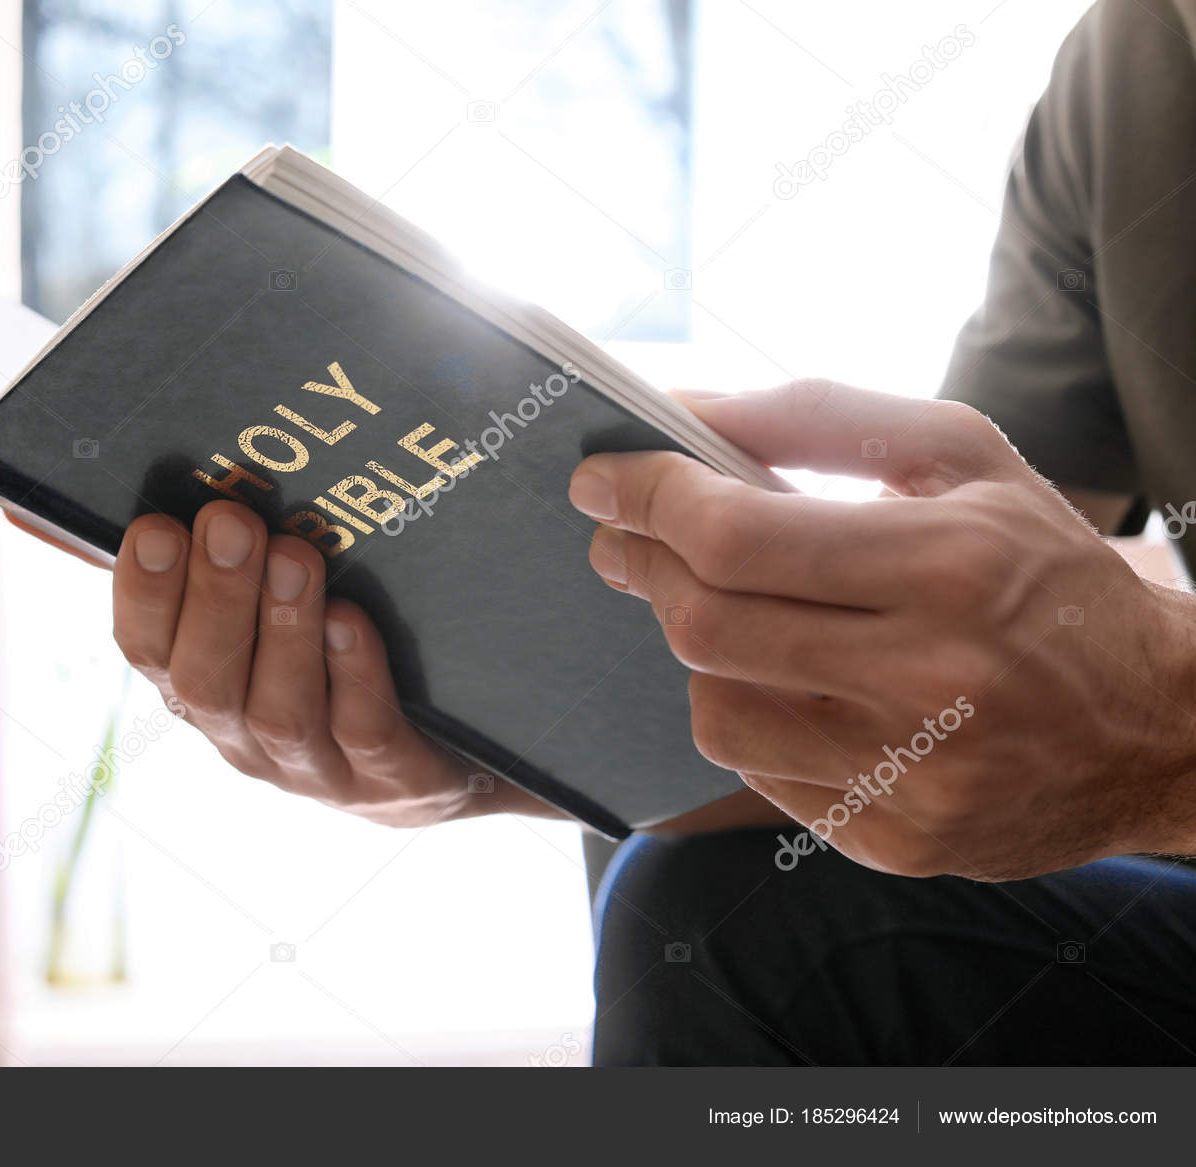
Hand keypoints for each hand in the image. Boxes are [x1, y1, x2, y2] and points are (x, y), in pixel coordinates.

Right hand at [97, 500, 554, 826]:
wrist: (458, 760)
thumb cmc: (342, 664)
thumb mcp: (264, 617)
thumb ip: (199, 563)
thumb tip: (55, 503)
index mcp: (205, 692)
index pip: (149, 652)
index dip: (144, 594)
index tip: (155, 525)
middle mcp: (248, 741)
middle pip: (205, 683)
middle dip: (214, 598)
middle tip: (230, 522)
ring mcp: (320, 771)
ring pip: (278, 712)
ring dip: (280, 629)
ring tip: (296, 556)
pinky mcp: (394, 782)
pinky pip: (364, 734)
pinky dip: (354, 678)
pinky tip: (353, 624)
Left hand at [569, 380, 1195, 879]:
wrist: (1159, 726)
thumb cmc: (1046, 573)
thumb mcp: (966, 460)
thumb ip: (824, 419)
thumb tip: (690, 412)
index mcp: (949, 568)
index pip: (737, 537)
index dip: (648, 499)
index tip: (602, 478)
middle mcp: (930, 682)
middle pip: (706, 627)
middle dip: (643, 566)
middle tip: (624, 536)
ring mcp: (911, 777)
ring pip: (715, 710)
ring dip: (696, 650)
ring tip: (724, 612)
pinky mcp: (897, 841)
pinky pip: (760, 774)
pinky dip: (751, 716)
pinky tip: (786, 681)